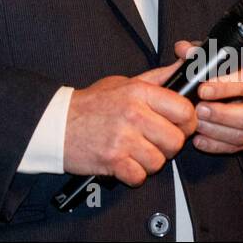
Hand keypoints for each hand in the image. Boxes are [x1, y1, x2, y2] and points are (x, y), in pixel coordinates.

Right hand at [63, 58, 198, 185]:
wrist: (56, 123)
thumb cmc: (90, 105)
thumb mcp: (124, 83)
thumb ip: (157, 79)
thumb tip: (185, 66)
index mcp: (139, 92)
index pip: (184, 110)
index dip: (187, 122)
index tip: (179, 125)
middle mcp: (133, 113)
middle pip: (176, 141)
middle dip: (167, 145)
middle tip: (153, 141)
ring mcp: (123, 138)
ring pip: (159, 161)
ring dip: (148, 161)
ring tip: (134, 151)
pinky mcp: (113, 160)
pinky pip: (140, 176)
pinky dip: (133, 174)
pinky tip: (124, 162)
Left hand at [174, 38, 242, 154]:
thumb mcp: (231, 56)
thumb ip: (205, 52)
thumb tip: (184, 50)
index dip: (224, 87)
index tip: (202, 89)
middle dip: (221, 115)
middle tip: (198, 110)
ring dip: (217, 132)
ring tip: (196, 124)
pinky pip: (240, 147)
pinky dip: (217, 145)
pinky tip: (200, 140)